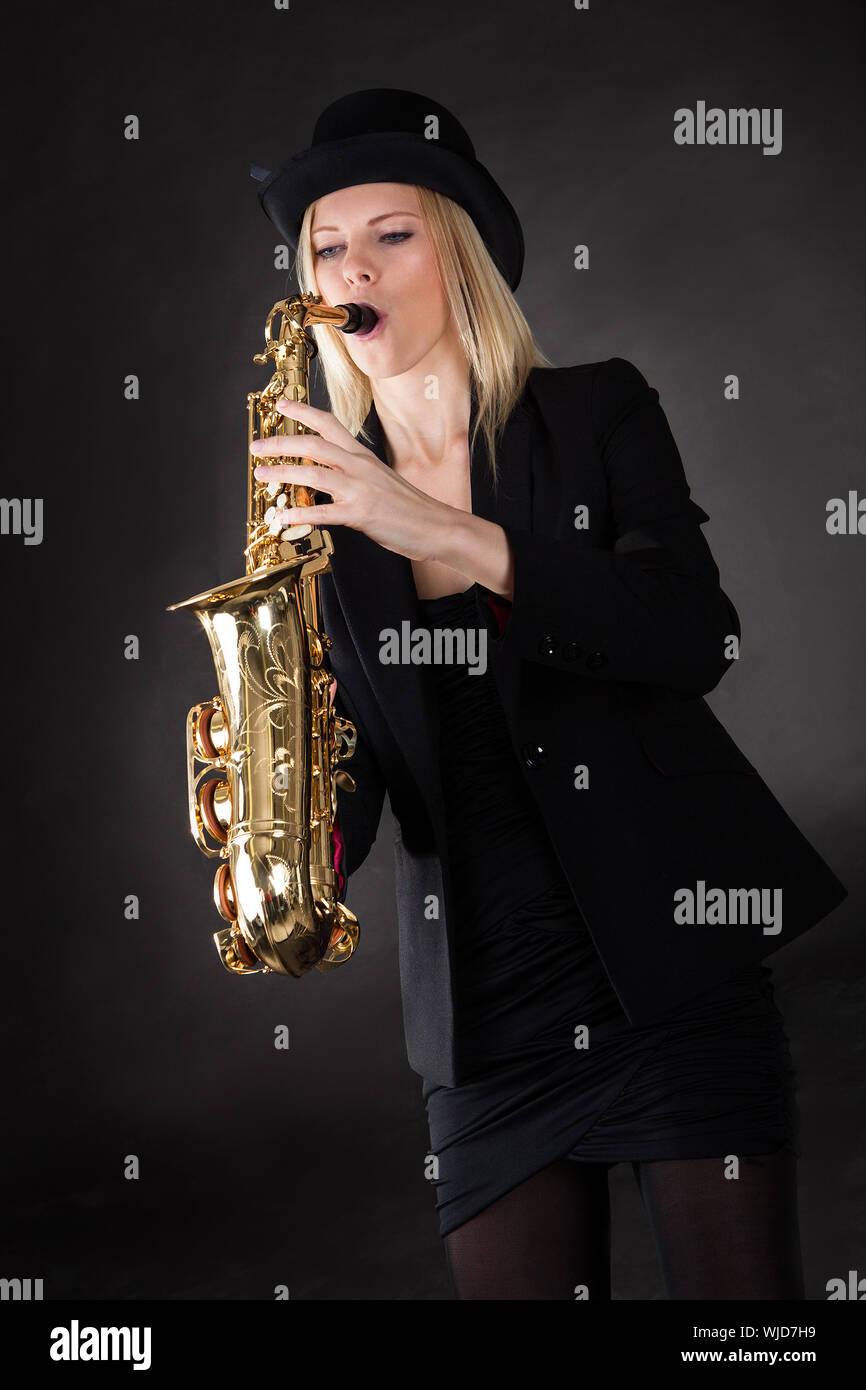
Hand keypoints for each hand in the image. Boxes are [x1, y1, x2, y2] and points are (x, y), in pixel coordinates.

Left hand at [250, 399, 452, 563]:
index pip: (329, 424)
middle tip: (256, 446)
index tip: (281, 404)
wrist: (438, 526)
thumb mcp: (380, 481)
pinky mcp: (361, 515)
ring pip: (313, 472)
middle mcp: (359, 467)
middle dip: (280, 442)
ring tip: (261, 475)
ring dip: (283, 473)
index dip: (302, 412)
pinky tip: (283, 517)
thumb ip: (354, 476)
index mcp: (363, 456)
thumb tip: (331, 478)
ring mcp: (360, 490)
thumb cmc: (410, 508)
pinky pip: (324, 512)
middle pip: (313, 444)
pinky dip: (300, 513)